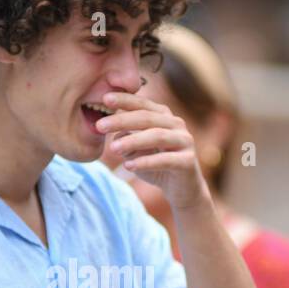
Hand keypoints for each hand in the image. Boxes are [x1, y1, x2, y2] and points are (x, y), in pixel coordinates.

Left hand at [95, 91, 207, 210]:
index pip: (142, 104)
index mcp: (163, 116)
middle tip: (100, 126)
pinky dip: (146, 162)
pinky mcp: (188, 161)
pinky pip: (165, 160)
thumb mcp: (136, 150)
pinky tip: (128, 166)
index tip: (104, 98)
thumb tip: (114, 136)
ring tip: (112, 148)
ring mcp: (185, 141)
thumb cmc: (156, 164)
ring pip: (157, 136)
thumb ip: (126, 139)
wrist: (181, 188)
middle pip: (147, 118)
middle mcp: (176, 124)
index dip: (124, 100)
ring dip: (133, 141)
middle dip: (122, 120)